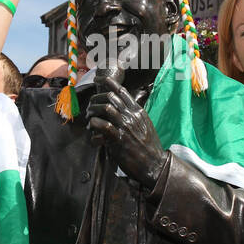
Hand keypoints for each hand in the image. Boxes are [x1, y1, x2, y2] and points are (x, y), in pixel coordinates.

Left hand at [85, 75, 165, 190]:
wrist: (155, 164)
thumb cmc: (149, 147)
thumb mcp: (145, 126)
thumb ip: (134, 117)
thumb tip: (123, 111)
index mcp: (138, 112)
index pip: (123, 92)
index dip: (110, 83)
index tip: (100, 80)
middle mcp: (131, 116)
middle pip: (111, 97)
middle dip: (96, 99)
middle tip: (90, 106)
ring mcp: (125, 126)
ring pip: (106, 108)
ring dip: (93, 111)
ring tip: (89, 118)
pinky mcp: (119, 138)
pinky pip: (102, 125)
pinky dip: (94, 125)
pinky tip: (93, 131)